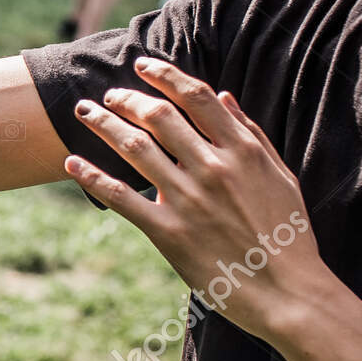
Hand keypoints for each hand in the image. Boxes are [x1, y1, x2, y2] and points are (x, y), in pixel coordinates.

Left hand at [63, 58, 338, 340]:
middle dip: (127, 98)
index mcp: (243, 151)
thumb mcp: (282, 177)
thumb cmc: (289, 237)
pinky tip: (72, 163)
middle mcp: (212, 168)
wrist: (289, 294)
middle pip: (158, 115)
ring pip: (134, 147)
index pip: (196, 96)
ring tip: (83, 112)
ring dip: (103, 125)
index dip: (164, 75)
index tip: (142, 65)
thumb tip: (224, 95)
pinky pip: (121, 197)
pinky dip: (92, 176)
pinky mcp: (167, 232)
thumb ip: (252, 134)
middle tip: (108, 95)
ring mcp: (188, 199)